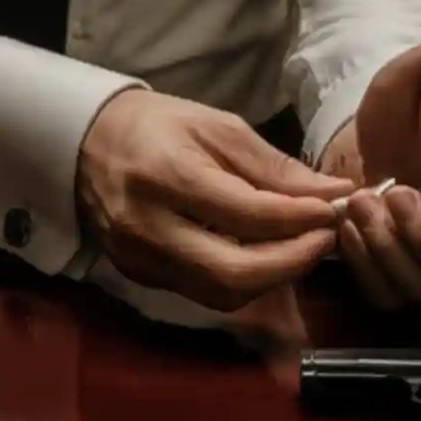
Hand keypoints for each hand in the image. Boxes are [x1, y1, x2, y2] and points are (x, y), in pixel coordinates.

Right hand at [79, 89, 354, 310]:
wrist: (86, 143)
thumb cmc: (158, 126)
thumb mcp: (219, 128)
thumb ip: (276, 168)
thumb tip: (334, 195)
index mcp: (167, 176)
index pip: (249, 216)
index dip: (301, 219)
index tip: (333, 209)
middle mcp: (149, 226)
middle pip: (234, 272)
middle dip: (293, 262)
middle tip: (324, 239)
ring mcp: (140, 259)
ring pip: (222, 294)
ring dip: (272, 278)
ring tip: (298, 247)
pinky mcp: (139, 276)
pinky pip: (203, 292)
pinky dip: (242, 280)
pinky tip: (262, 255)